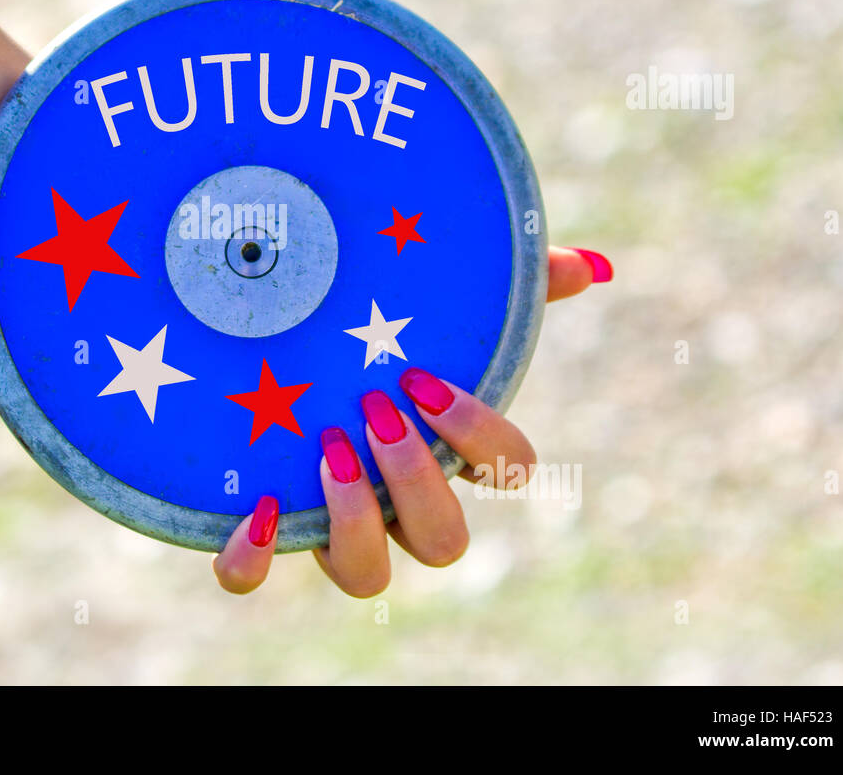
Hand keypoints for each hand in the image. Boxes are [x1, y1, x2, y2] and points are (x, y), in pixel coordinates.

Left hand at [212, 245, 612, 595]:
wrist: (272, 338)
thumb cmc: (372, 329)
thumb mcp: (439, 303)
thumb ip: (514, 287)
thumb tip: (589, 266)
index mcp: (446, 450)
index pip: (507, 470)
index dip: (479, 436)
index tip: (425, 381)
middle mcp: (397, 503)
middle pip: (445, 541)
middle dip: (417, 481)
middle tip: (375, 411)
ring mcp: (332, 526)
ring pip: (368, 577)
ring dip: (355, 523)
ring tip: (329, 447)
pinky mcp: (265, 530)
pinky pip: (252, 576)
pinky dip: (253, 559)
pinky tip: (253, 511)